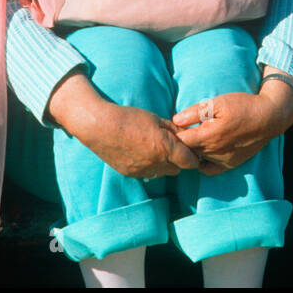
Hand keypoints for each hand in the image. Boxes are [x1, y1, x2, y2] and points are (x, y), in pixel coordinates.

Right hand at [77, 102, 199, 178]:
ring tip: (154, 149)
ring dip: (163, 165)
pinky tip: (140, 153)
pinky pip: (147, 174)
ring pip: (162, 174)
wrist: (100, 126)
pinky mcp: (131, 174)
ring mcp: (142, 170)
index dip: (193, 157)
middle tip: (172, 147)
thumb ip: (173, 129)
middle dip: (178, 160)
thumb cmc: (128, 118)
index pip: (189, 162)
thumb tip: (186, 135)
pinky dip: (149, 166)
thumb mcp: (155, 118)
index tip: (192, 152)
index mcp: (164, 148)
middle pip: (177, 169)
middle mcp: (156, 163)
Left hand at [172, 88, 292, 174]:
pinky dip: (203, 163)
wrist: (269, 117)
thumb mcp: (218, 102)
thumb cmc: (243, 106)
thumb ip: (195, 112)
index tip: (173, 127)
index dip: (174, 134)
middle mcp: (214, 152)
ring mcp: (222, 160)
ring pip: (197, 159)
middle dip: (181, 143)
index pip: (180, 141)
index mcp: (208, 136)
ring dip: (192, 151)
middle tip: (180, 131)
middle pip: (187, 151)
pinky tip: (203, 152)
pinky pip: (209, 170)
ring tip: (193, 138)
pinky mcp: (230, 164)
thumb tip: (176, 120)